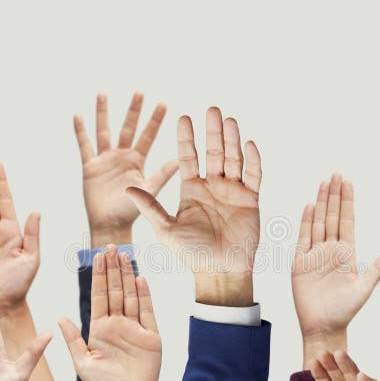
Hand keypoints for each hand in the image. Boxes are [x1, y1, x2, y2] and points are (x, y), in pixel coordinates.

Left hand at [60, 246, 160, 380]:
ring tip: (125, 255)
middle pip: (116, 290)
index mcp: (100, 328)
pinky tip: (140, 279)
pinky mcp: (151, 337)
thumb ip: (73, 339)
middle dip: (113, 268)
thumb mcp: (82, 362)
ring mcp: (135, 329)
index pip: (100, 295)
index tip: (98, 255)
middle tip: (111, 246)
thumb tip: (59, 316)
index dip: (100, 275)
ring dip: (128, 276)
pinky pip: (147, 311)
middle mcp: (118, 325)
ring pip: (131, 296)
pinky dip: (144, 295)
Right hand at [74, 92, 177, 245]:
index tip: (163, 102)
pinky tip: (78, 116)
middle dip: (133, 110)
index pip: (148, 135)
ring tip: (103, 93)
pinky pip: (85, 145)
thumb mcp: (150, 190)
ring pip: (104, 131)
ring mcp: (106, 159)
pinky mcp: (90, 166)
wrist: (110, 225)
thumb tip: (182, 159)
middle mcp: (122, 156)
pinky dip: (81, 131)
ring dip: (103, 113)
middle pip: (128, 127)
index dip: (155, 119)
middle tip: (139, 91)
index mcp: (138, 160)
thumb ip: (163, 174)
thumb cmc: (132, 212)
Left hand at [127, 108, 261, 305]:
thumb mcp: (165, 229)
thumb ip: (149, 206)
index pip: (188, 156)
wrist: (219, 271)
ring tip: (228, 119)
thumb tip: (126, 189)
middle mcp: (212, 186)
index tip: (183, 117)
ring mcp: (233, 191)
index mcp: (191, 189)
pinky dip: (253, 160)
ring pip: (233, 158)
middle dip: (212, 131)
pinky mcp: (251, 199)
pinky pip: (253, 175)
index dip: (186, 138)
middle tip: (211, 109)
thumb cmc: (191, 254)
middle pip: (213, 152)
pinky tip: (249, 143)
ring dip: (232, 139)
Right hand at [293, 174, 379, 364]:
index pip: (347, 220)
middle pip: (332, 216)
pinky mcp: (300, 262)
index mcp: (347, 253)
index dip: (347, 201)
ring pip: (318, 222)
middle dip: (334, 195)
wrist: (323, 327)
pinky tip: (309, 206)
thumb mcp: (364, 290)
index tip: (348, 182)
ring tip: (323, 183)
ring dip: (321, 203)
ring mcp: (314, 254)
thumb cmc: (345, 311)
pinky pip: (303, 238)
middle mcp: (330, 250)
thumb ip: (376, 270)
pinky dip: (306, 222)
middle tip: (336, 173)